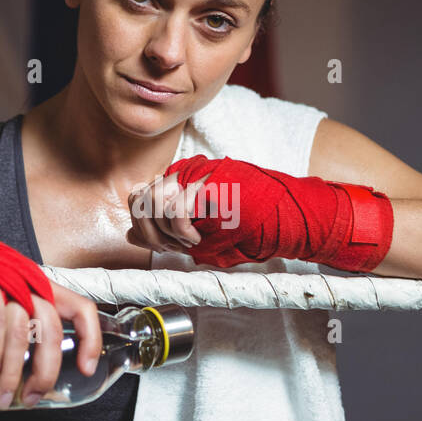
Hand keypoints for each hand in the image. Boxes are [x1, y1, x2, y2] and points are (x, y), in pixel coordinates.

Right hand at [0, 276, 102, 408]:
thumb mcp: (4, 312)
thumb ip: (17, 338)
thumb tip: (21, 382)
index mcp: (43, 289)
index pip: (81, 309)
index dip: (89, 339)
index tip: (86, 369)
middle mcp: (29, 283)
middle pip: (50, 328)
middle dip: (44, 370)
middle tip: (32, 397)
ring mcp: (6, 281)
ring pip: (22, 329)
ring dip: (13, 369)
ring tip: (2, 395)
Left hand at [137, 154, 393, 271]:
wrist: (288, 218)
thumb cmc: (254, 229)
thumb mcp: (205, 236)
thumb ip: (169, 231)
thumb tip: (133, 233)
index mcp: (183, 185)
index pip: (139, 198)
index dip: (144, 226)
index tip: (163, 244)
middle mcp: (186, 175)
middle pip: (140, 200)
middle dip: (151, 232)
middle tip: (176, 246)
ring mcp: (196, 174)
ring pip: (153, 202)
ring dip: (167, 231)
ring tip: (190, 240)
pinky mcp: (208, 181)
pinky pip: (175, 208)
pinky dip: (181, 231)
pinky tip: (197, 238)